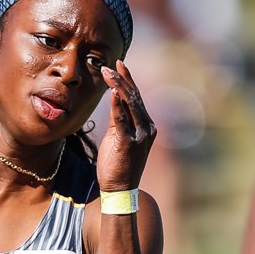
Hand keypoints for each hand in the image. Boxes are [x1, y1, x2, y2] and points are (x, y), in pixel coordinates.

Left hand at [96, 61, 156, 193]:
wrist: (119, 190)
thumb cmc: (117, 165)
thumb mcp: (118, 137)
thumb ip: (119, 119)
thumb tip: (114, 100)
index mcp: (146, 125)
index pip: (136, 97)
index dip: (127, 79)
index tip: (119, 64)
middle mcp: (147, 128)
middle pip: (134, 97)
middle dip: (122, 79)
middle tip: (109, 64)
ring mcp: (140, 136)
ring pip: (130, 105)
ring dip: (118, 87)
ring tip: (108, 73)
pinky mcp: (129, 144)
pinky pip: (122, 121)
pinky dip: (116, 106)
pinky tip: (111, 93)